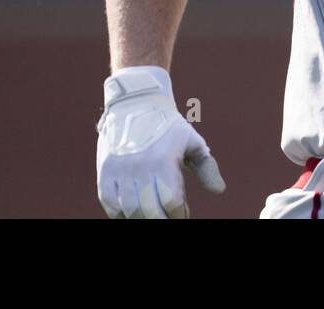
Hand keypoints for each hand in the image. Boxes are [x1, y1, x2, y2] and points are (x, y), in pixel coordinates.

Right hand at [95, 66, 225, 218]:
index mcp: (163, 160)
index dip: (179, 213)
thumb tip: (219, 190)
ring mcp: (120, 170)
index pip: (171, 201)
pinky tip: (132, 213)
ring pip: (129, 209)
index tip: (183, 214)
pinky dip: (120, 213)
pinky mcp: (105, 171)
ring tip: (153, 215)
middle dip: (162, 220)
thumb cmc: (169, 126)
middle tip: (169, 217)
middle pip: (150, 211)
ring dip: (142, 218)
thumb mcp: (192, 142)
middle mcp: (140, 166)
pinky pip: (109, 203)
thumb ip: (207, 167)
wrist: (136, 103)